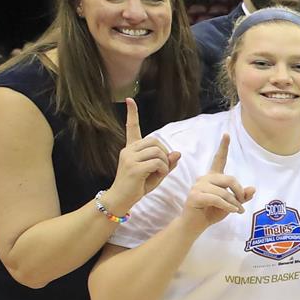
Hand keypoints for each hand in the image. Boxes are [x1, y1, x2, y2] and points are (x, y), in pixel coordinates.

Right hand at [108, 97, 178, 214]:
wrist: (121, 199)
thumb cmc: (137, 186)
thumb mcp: (155, 173)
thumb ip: (166, 163)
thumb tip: (177, 152)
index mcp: (131, 149)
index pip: (132, 127)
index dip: (132, 114)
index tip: (129, 100)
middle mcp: (128, 150)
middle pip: (155, 141)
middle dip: (164, 153)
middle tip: (162, 167)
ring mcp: (129, 158)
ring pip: (158, 152)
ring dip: (164, 163)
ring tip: (159, 173)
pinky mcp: (134, 167)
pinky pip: (157, 162)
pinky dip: (163, 170)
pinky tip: (157, 176)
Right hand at [183, 133, 253, 226]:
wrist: (194, 225)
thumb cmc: (212, 212)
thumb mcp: (231, 204)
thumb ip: (242, 196)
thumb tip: (253, 188)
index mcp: (213, 177)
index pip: (219, 159)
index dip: (223, 146)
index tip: (226, 134)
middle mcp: (204, 178)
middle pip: (230, 179)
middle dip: (239, 192)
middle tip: (242, 204)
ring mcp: (198, 186)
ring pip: (224, 192)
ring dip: (234, 203)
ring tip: (237, 210)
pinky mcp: (195, 196)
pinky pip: (217, 199)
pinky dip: (228, 206)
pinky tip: (232, 211)